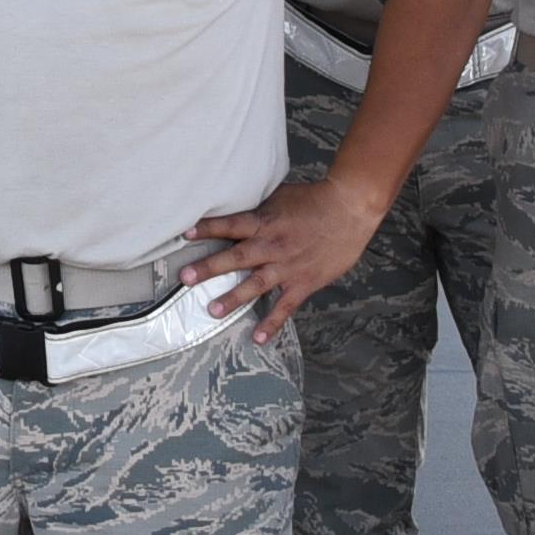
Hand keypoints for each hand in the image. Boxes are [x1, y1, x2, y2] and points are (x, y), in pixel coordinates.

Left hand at [190, 168, 385, 334]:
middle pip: (236, 258)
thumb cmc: (315, 199)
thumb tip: (235, 210)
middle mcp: (272, 246)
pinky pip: (285, 307)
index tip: (185, 234)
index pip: (230, 225)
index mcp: (265, 222)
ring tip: (212, 311)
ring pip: (255, 284)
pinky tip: (258, 338)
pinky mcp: (304, 283)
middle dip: (209, 268)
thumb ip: (258, 209)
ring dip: (233, 298)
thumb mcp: (280, 196)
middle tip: (185, 278)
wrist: (350, 208)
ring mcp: (288, 267)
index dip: (208, 229)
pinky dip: (272, 323)